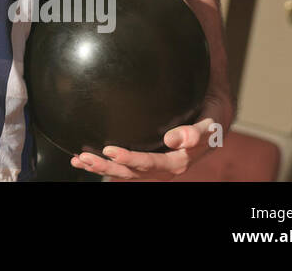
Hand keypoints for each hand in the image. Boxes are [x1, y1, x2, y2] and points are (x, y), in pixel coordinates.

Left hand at [70, 90, 235, 180]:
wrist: (212, 119)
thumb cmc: (210, 119)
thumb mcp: (210, 124)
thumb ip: (196, 132)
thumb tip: (174, 139)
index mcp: (177, 161)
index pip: (150, 163)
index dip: (130, 159)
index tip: (110, 150)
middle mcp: (162, 167)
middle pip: (131, 172)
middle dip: (107, 166)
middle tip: (84, 157)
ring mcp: (152, 165)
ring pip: (123, 171)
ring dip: (100, 167)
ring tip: (79, 160)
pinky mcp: (145, 158)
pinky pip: (122, 164)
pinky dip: (103, 162)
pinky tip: (82, 158)